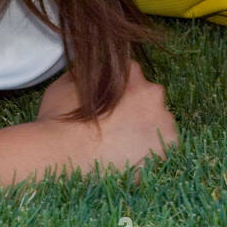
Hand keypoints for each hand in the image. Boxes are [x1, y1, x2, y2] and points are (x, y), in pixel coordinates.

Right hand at [37, 64, 177, 171]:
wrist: (61, 159)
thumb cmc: (60, 122)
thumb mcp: (65, 84)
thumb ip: (85, 71)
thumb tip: (88, 67)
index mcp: (131, 75)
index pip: (132, 74)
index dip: (119, 89)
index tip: (109, 105)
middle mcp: (153, 94)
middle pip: (149, 98)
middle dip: (135, 109)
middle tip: (113, 126)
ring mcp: (164, 123)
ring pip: (159, 123)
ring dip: (145, 130)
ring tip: (120, 145)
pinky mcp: (167, 151)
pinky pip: (162, 148)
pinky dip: (150, 152)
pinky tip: (129, 157)